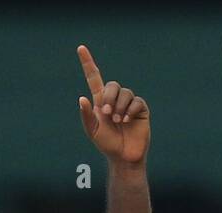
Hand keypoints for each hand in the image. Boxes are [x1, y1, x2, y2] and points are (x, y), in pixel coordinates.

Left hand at [76, 44, 149, 165]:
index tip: (80, 48)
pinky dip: (130, 110)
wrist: (124, 156)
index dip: (88, 63)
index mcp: (100, 102)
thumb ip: (87, 115)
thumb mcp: (93, 131)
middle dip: (109, 97)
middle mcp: (115, 99)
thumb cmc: (107, 144)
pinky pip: (137, 101)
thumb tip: (82, 98)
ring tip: (118, 121)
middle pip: (112, 85)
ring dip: (120, 106)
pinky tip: (127, 120)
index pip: (94, 78)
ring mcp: (129, 103)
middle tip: (107, 113)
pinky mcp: (140, 109)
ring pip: (125, 92)